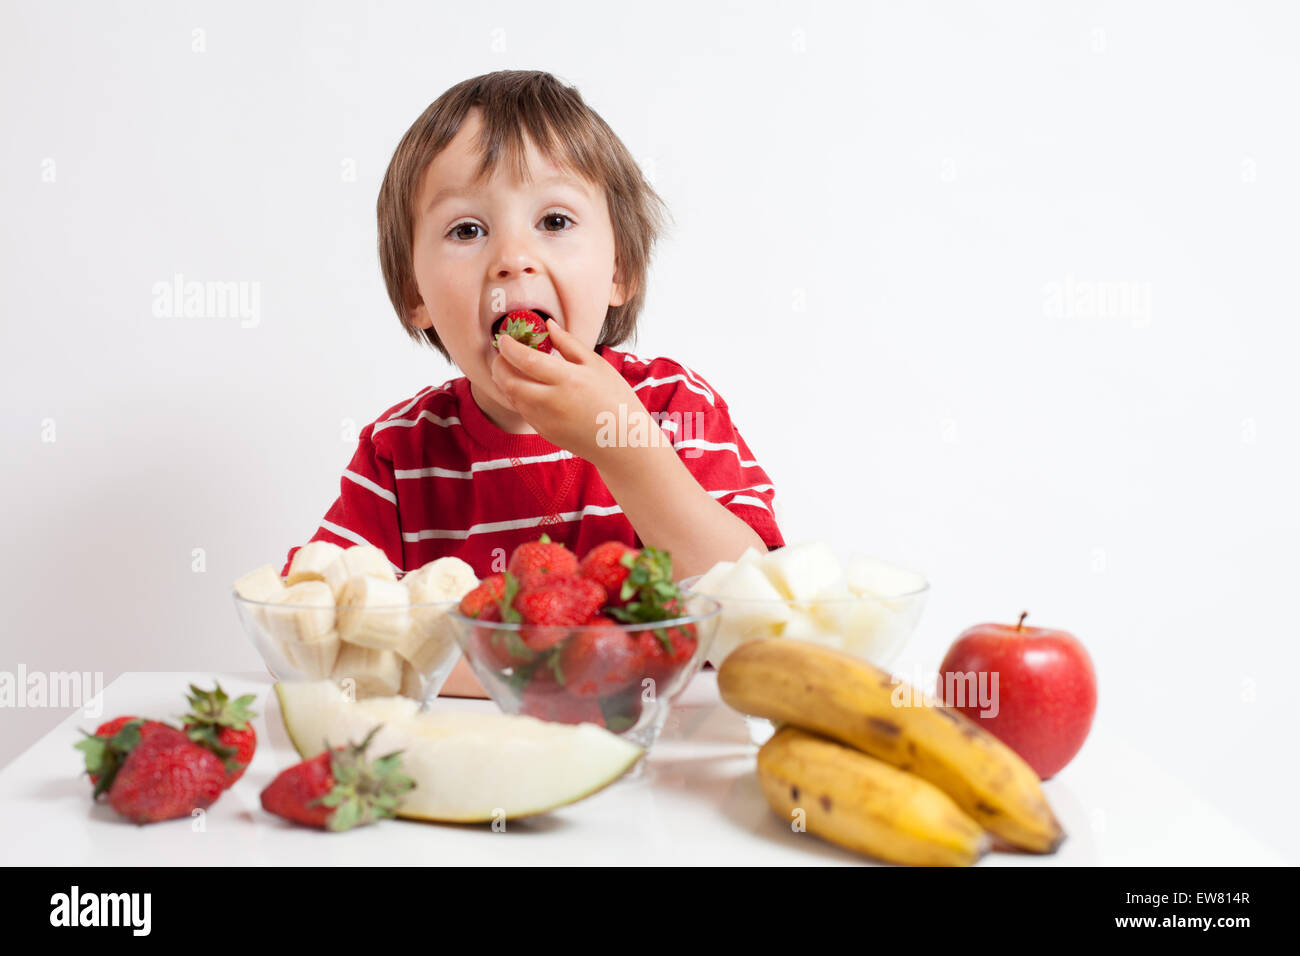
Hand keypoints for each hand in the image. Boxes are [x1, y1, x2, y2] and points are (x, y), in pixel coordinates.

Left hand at [491, 319, 649, 463]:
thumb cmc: (616, 398)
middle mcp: (553, 402)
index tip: (504, 338)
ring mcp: (546, 420)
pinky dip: (517, 395)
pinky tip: (526, 386)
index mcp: (569, 380)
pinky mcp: (544, 432)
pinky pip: (521, 410)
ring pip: (511, 397)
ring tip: (512, 367)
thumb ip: (569, 344)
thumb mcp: (597, 365)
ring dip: (505, 380)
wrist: (623, 441)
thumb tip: (547, 325)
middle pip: (509, 382)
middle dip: (499, 365)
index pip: (526, 360)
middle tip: (503, 353)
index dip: (509, 347)